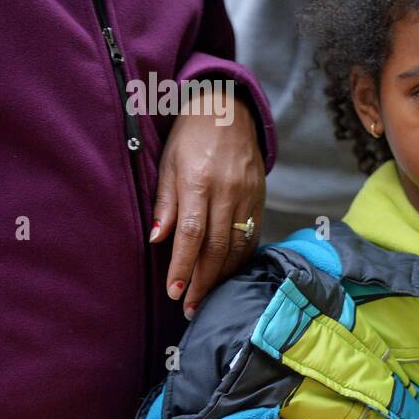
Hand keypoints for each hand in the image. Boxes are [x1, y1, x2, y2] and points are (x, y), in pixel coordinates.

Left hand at [150, 90, 265, 318]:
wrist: (228, 111)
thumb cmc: (190, 137)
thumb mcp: (168, 163)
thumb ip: (165, 202)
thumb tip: (158, 239)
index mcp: (198, 183)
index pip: (191, 234)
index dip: (182, 266)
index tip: (174, 292)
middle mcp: (226, 192)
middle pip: (216, 247)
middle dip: (202, 280)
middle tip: (191, 307)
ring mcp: (247, 196)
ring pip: (238, 245)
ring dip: (223, 274)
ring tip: (208, 296)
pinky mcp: (261, 197)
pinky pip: (252, 234)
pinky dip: (241, 257)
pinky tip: (230, 273)